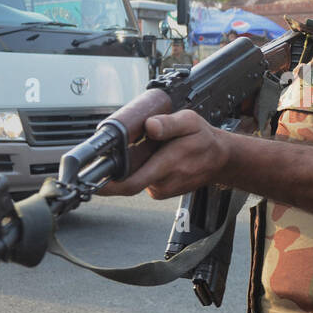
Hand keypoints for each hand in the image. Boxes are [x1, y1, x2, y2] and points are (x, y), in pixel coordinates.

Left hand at [95, 109, 229, 199]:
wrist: (220, 159)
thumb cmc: (204, 140)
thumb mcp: (191, 122)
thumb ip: (170, 124)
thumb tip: (150, 126)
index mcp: (168, 165)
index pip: (132, 182)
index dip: (109, 185)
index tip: (91, 181)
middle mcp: (162, 182)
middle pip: (127, 181)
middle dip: (115, 170)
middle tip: (109, 155)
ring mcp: (161, 189)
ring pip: (134, 180)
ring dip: (130, 167)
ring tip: (143, 150)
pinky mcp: (160, 191)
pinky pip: (141, 181)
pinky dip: (139, 170)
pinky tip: (150, 158)